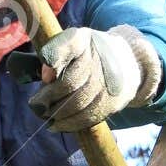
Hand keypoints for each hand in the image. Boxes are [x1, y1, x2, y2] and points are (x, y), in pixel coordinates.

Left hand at [28, 25, 162, 131]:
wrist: (129, 63)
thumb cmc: (90, 54)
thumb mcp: (74, 42)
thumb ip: (56, 53)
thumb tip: (45, 77)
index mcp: (85, 40)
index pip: (69, 45)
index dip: (53, 58)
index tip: (44, 74)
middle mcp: (99, 60)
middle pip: (70, 83)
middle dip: (49, 96)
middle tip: (36, 104)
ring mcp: (108, 83)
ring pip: (78, 104)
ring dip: (57, 113)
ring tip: (45, 115)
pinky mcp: (112, 103)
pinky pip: (87, 117)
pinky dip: (69, 124)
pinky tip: (57, 125)